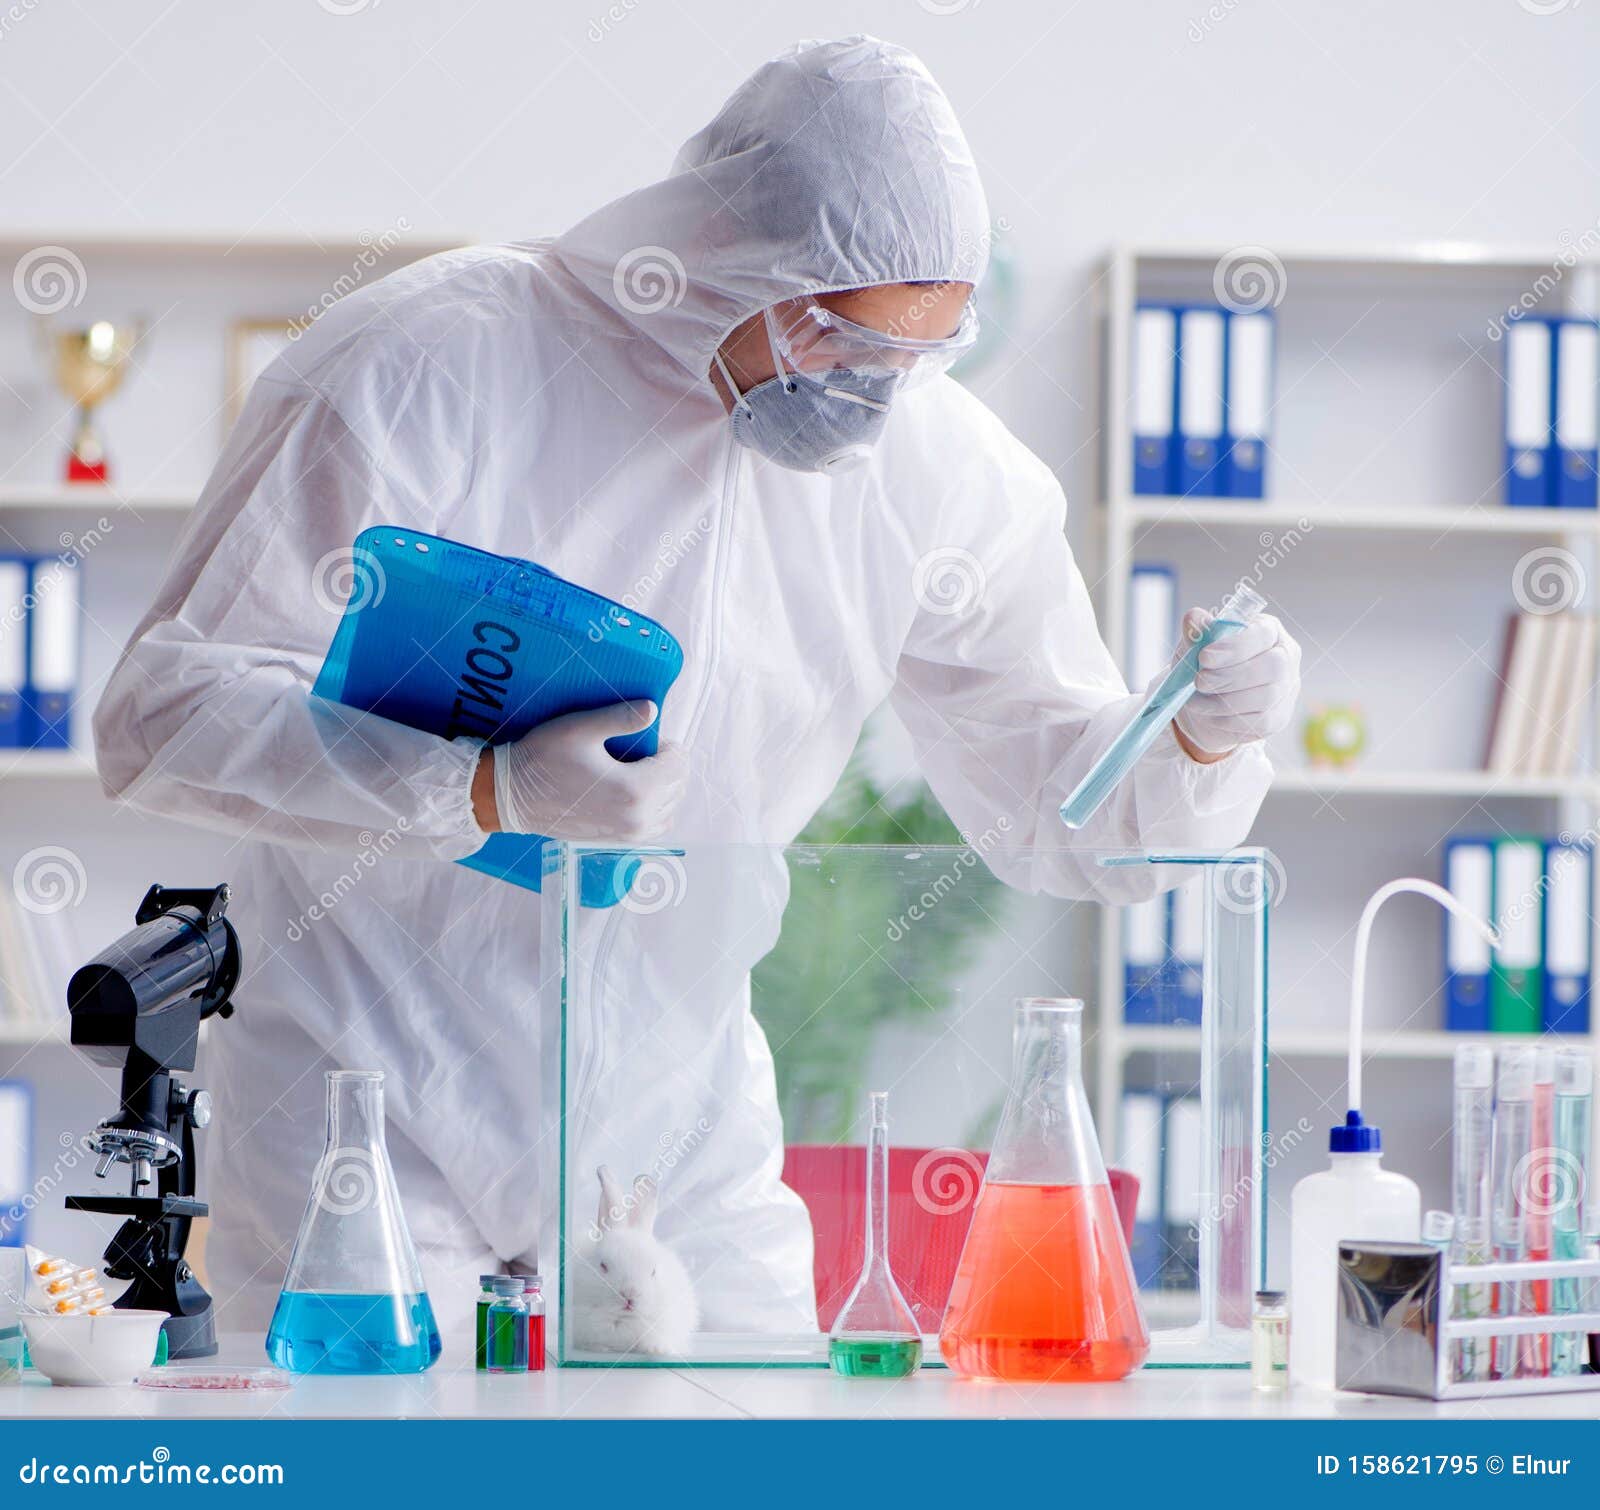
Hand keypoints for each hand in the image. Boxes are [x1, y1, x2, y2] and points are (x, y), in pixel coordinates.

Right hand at [480, 701, 687, 841]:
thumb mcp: (579, 729)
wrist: (512, 797)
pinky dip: (653, 807)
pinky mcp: (617, 841)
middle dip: (668, 766)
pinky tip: (634, 790)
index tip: (650, 737)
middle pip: (678, 788)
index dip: (669, 746)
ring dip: (663, 787)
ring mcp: (628, 835)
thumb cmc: (542, 760)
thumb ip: (620, 718)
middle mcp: (637, 819)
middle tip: (644, 750)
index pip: (679, 765)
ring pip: (669, 808)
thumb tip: (652, 709)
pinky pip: (653, 825)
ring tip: (640, 768)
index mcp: (635, 791)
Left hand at [1171, 608, 1300, 760]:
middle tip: (1199, 681)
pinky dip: (1228, 719)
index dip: (1236, 646)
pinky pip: (1259, 721)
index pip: (1263, 634)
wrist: (1204, 703)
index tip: (1205, 656)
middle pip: (1273, 666)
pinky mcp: (1278, 718)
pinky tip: (1209, 714)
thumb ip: (1197, 632)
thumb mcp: (1195, 646)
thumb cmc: (1205, 665)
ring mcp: (1286, 690)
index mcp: (1269, 631)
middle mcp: (1285, 658)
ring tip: (1195, 700)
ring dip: (1225, 700)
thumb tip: (1194, 617)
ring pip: (1266, 697)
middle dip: (1231, 675)